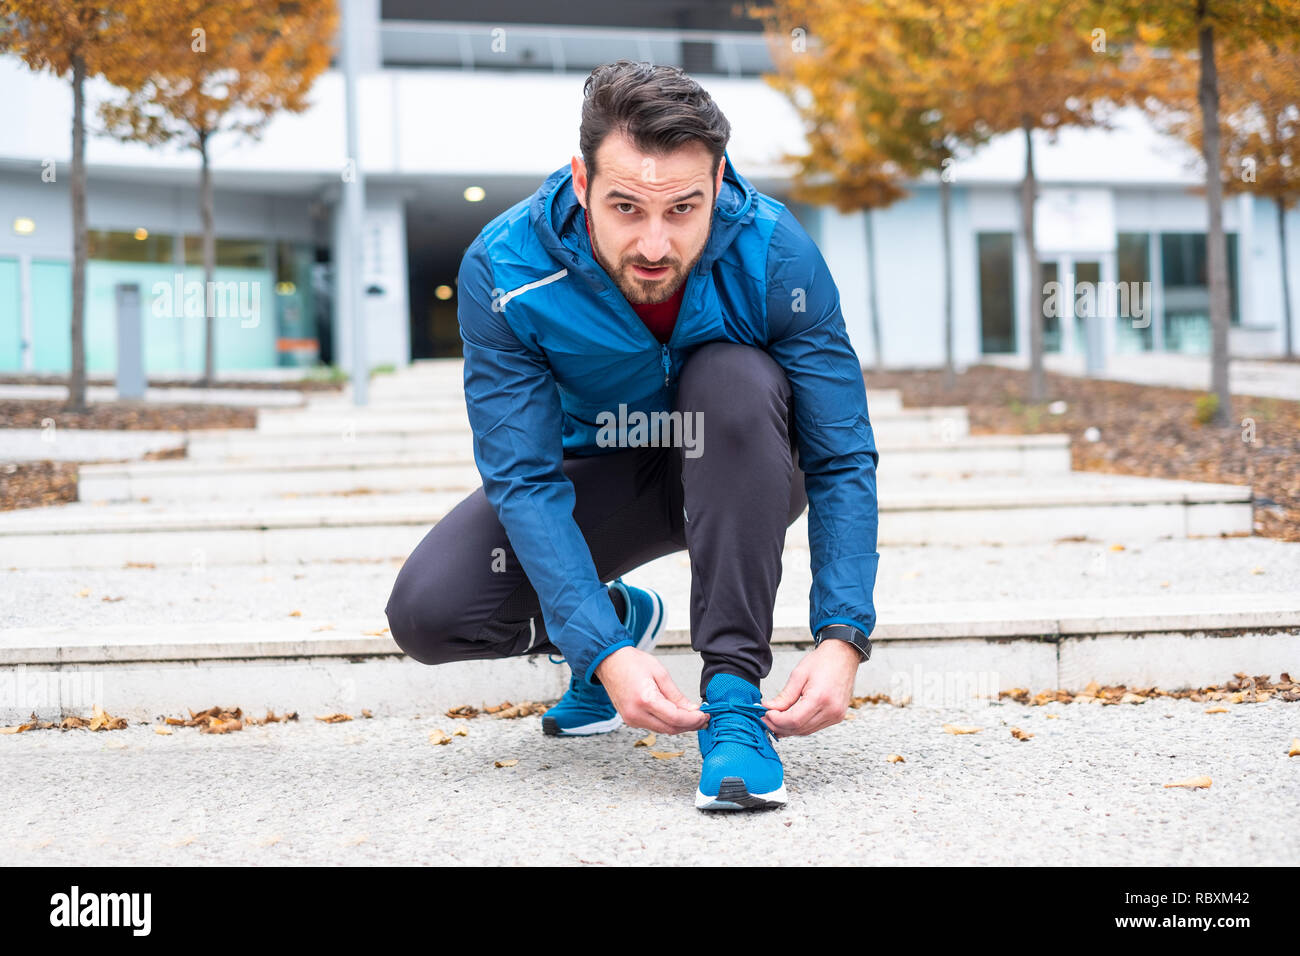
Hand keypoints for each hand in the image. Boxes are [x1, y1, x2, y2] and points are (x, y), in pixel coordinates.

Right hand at [593, 646, 708, 734]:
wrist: (609, 662)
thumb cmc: (631, 662)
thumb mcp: (660, 673)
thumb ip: (676, 695)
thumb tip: (692, 709)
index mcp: (645, 699)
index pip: (675, 718)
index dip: (693, 720)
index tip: (704, 716)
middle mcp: (636, 714)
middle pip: (670, 728)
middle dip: (689, 725)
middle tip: (703, 719)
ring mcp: (631, 719)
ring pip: (662, 730)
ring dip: (679, 725)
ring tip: (692, 717)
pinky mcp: (630, 720)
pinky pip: (654, 726)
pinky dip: (667, 723)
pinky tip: (676, 716)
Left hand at [761, 638, 860, 736]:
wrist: (843, 656)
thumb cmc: (823, 661)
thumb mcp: (798, 675)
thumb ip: (784, 696)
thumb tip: (769, 707)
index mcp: (821, 698)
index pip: (794, 720)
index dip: (777, 720)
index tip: (765, 714)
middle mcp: (831, 710)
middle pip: (799, 728)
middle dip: (779, 726)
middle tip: (765, 719)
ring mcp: (836, 715)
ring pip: (806, 731)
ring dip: (788, 729)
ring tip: (775, 720)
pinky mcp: (837, 717)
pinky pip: (814, 728)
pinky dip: (800, 726)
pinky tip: (789, 721)